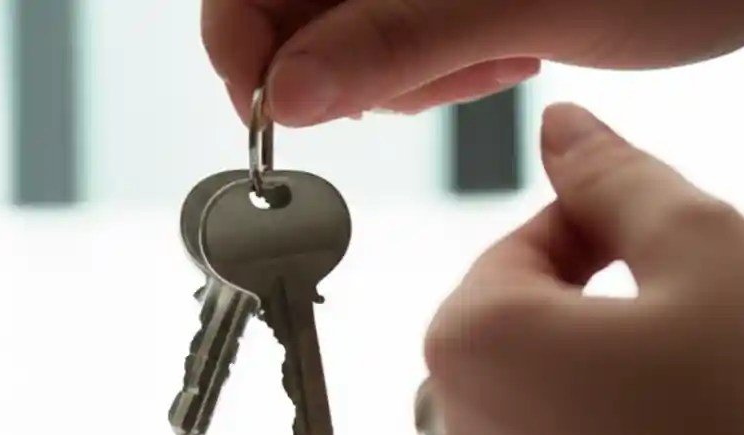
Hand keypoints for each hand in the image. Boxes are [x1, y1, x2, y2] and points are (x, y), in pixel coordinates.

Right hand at [202, 0, 743, 124]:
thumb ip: (391, 42)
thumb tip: (286, 94)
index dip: (241, 46)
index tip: (273, 111)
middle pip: (286, 14)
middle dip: (340, 68)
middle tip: (422, 81)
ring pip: (339, 36)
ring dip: (401, 74)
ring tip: (490, 56)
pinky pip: (393, 41)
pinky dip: (435, 67)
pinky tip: (501, 51)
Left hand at [424, 102, 743, 434]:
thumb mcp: (702, 250)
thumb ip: (615, 179)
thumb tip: (564, 131)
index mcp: (470, 341)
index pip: (516, 249)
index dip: (589, 228)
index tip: (648, 234)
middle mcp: (449, 427)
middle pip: (507, 325)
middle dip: (580, 301)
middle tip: (675, 309)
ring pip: (516, 395)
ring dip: (577, 369)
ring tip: (670, 380)